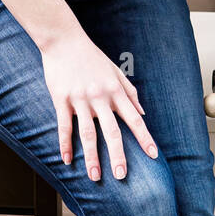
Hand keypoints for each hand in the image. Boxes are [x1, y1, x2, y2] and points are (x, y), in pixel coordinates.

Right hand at [39, 30, 159, 181]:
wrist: (64, 39)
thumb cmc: (91, 56)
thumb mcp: (115, 70)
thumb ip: (129, 92)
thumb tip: (142, 112)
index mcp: (115, 91)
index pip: (134, 119)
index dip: (144, 138)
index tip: (153, 155)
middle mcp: (100, 97)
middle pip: (111, 131)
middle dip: (118, 155)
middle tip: (121, 176)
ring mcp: (79, 99)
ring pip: (87, 133)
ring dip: (91, 157)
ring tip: (95, 176)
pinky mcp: (61, 98)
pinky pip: (64, 125)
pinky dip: (65, 144)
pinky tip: (67, 160)